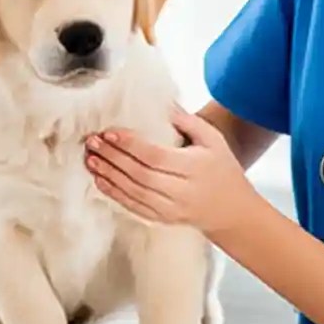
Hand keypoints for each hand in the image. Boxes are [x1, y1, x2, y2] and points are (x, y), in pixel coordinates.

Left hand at [84, 107, 260, 235]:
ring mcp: (171, 209)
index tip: (109, 132)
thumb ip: (189, 121)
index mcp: (194, 168)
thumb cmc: (223, 170)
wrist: (233, 212)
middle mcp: (181, 191)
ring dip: (109, 176)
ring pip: (133, 192)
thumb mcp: (214, 140)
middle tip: (92, 142)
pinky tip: (101, 181)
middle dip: (113, 157)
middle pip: (139, 174)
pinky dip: (115, 194)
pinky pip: (134, 207)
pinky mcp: (163, 220)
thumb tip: (163, 103)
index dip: (129, 145)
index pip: (155, 156)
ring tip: (91, 159)